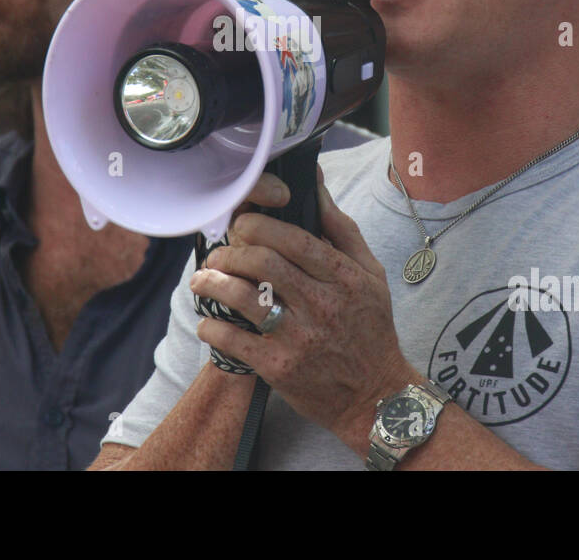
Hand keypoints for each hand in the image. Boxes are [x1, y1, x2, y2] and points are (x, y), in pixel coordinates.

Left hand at [190, 165, 418, 450]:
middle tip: (219, 252)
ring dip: (212, 283)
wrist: (376, 396)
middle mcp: (322, 305)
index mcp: (343, 277)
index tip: (242, 225)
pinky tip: (209, 322)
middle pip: (263, 263)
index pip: (293, 239)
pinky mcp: (279, 368)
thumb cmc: (371, 327)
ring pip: (242, 298)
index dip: (259, 225)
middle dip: (230, 251)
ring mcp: (299, 338)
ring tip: (202, 279)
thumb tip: (314, 182)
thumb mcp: (370, 273)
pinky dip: (212, 328)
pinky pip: (233, 341)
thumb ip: (341, 228)